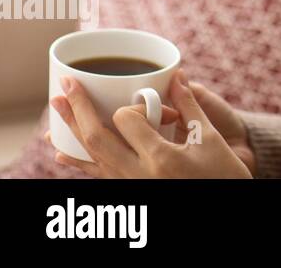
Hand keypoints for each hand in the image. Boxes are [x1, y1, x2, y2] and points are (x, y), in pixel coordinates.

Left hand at [46, 69, 254, 177]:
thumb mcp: (210, 137)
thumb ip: (190, 105)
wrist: (224, 204)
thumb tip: (177, 75)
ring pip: (90, 157)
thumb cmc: (224, 172)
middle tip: (65, 87)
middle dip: (78, 110)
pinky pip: (96, 175)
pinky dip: (77, 162)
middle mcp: (138, 175)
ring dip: (71, 131)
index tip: (157, 108)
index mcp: (161, 159)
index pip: (128, 121)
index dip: (136, 106)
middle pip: (96, 138)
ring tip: (56, 108)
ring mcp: (130, 186)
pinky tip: (61, 153)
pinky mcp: (129, 192)